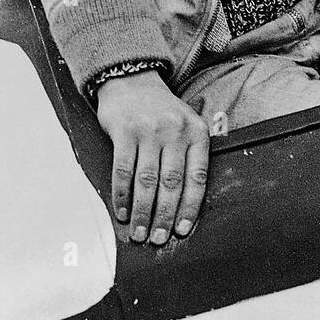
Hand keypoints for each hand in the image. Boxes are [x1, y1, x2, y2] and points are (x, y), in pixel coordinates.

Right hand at [95, 70, 209, 245]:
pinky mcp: (125, 131)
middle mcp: (175, 131)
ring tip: (139, 232)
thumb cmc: (161, 110)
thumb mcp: (187, 124)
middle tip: (159, 239)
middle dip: (165, 216)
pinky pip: (123, 170)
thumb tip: (186, 204)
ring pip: (147, 181)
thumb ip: (191, 156)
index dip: (190, 207)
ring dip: (142, 212)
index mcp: (197, 132)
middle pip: (171, 183)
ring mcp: (149, 130)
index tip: (183, 230)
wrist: (132, 80)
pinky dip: (122, 195)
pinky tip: (121, 211)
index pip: (197, 177)